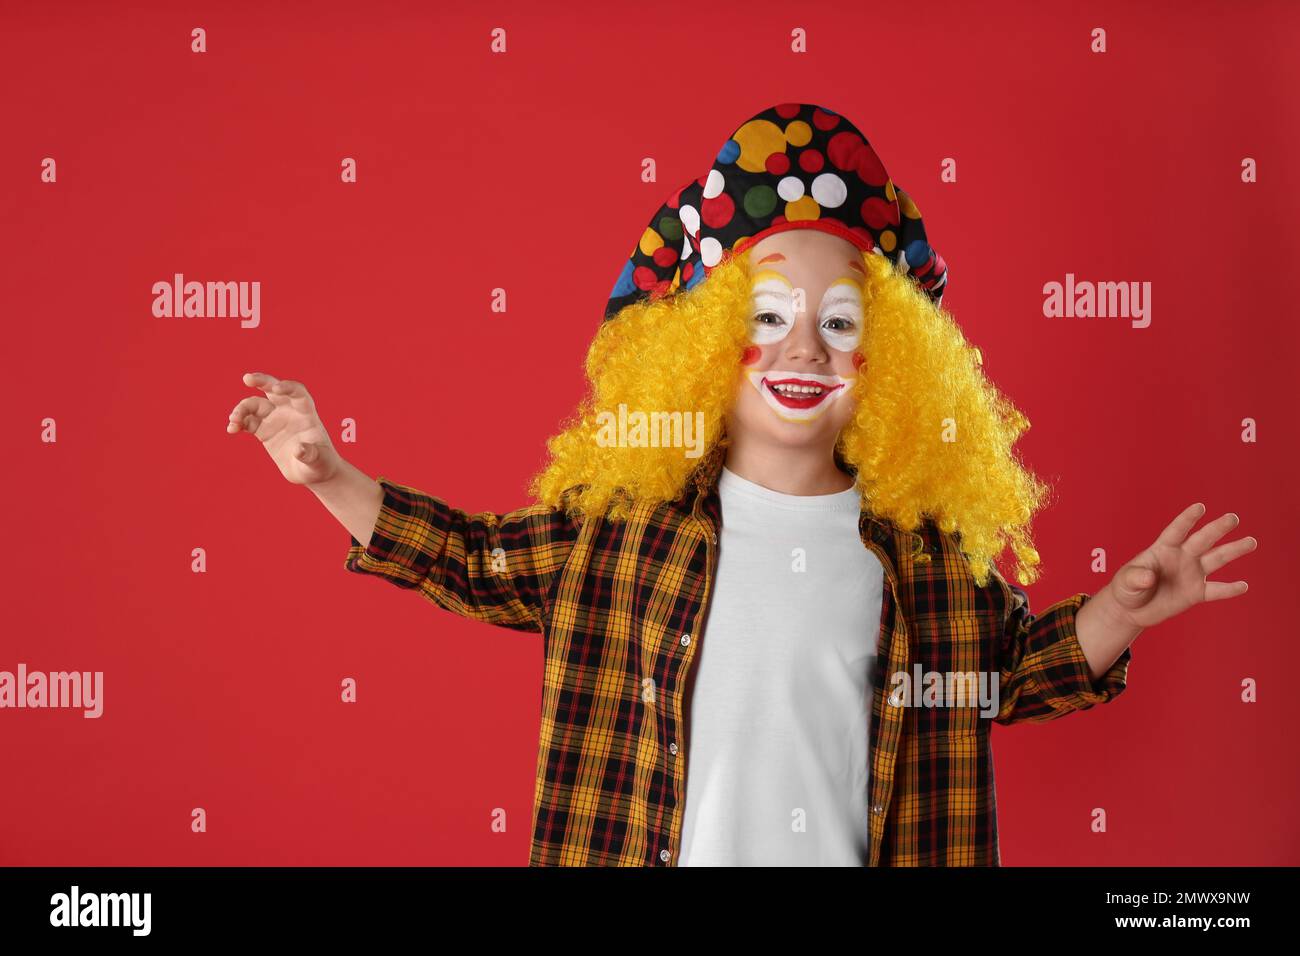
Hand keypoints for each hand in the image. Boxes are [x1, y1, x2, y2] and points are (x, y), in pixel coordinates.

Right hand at [225, 372, 342, 485]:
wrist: (310, 472)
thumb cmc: (320, 464)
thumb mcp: (318, 461)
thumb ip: (310, 454)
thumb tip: (299, 450)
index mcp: (306, 413)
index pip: (298, 393)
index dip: (287, 387)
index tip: (275, 388)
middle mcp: (289, 411)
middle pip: (273, 389)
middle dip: (261, 381)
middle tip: (247, 378)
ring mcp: (274, 419)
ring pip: (255, 405)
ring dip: (242, 409)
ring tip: (233, 421)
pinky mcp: (263, 430)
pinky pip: (247, 421)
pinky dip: (238, 423)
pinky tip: (231, 429)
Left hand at [1101, 502, 1256, 630]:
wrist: (1132, 609)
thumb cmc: (1126, 588)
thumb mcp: (1125, 582)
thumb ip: (1135, 577)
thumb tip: (1148, 577)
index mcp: (1162, 548)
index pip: (1176, 531)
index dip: (1186, 519)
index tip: (1200, 507)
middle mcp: (1181, 557)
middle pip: (1201, 540)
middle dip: (1216, 529)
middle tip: (1233, 518)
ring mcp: (1191, 574)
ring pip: (1215, 560)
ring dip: (1233, 551)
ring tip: (1251, 542)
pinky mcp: (1196, 593)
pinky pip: (1215, 591)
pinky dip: (1229, 589)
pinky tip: (1244, 586)